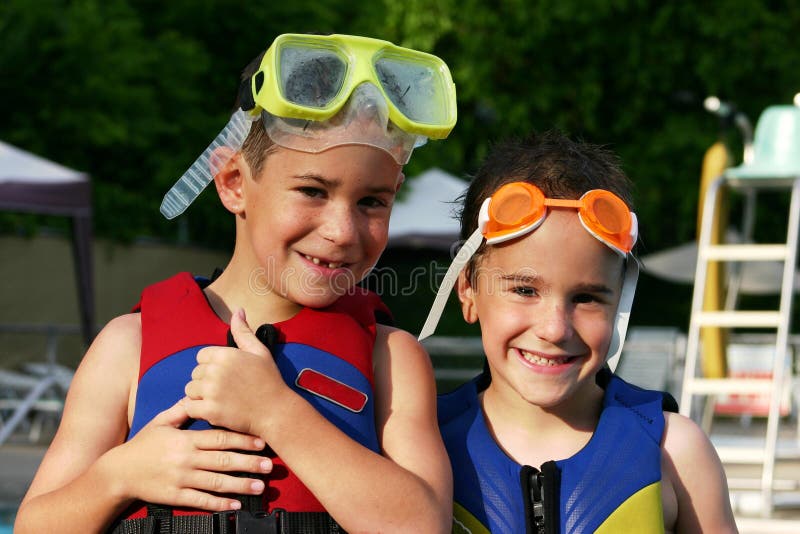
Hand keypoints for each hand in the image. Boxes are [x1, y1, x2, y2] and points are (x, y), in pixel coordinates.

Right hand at [113, 398, 271, 510]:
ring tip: (260, 486)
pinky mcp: (175, 497)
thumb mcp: (160, 423)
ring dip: (240, 485)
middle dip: (249, 463)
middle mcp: (186, 459)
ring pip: (216, 482)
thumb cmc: (142, 446)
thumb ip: (181, 410)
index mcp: (185, 440)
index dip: (242, 439)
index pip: (219, 438)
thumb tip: (197, 395)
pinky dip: (219, 504)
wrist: (118, 473)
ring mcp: (181, 479)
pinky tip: (235, 505)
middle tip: (270, 466)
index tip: (261, 442)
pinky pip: (201, 501)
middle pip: (223, 460)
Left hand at [184, 309, 290, 437]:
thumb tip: (238, 311)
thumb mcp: (259, 351)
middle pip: (195, 373)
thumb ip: (243, 332)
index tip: (226, 375)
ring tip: (220, 400)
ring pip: (190, 390)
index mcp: (226, 354)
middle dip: (206, 381)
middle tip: (226, 389)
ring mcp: (211, 391)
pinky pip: (190, 408)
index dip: (212, 366)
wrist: (275, 411)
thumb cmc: (269, 380)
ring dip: (200, 396)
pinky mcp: (209, 411)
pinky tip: (214, 411)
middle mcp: (216, 371)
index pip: (201, 356)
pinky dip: (198, 411)